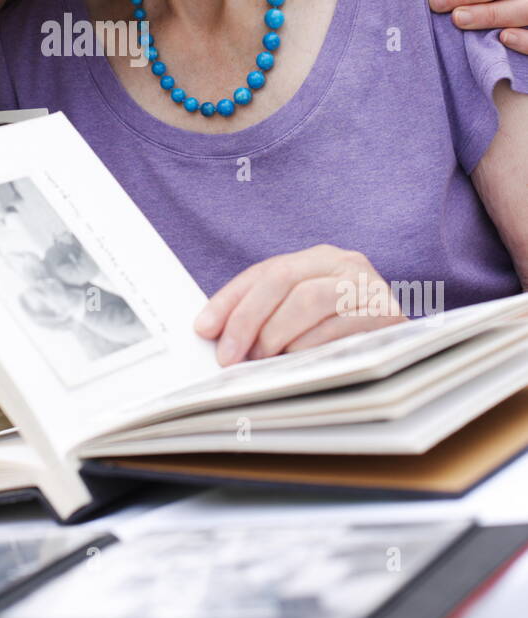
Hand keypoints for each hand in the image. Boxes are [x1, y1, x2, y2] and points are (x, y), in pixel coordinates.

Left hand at [193, 245, 405, 364]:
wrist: (414, 348)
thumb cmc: (341, 332)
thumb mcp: (300, 313)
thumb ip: (263, 313)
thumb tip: (212, 332)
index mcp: (319, 257)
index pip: (265, 272)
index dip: (230, 301)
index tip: (204, 330)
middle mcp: (346, 264)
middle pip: (283, 280)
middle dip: (248, 319)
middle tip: (229, 356)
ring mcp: (370, 286)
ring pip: (309, 299)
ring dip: (277, 333)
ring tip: (261, 359)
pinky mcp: (388, 315)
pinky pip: (340, 327)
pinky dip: (310, 345)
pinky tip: (295, 360)